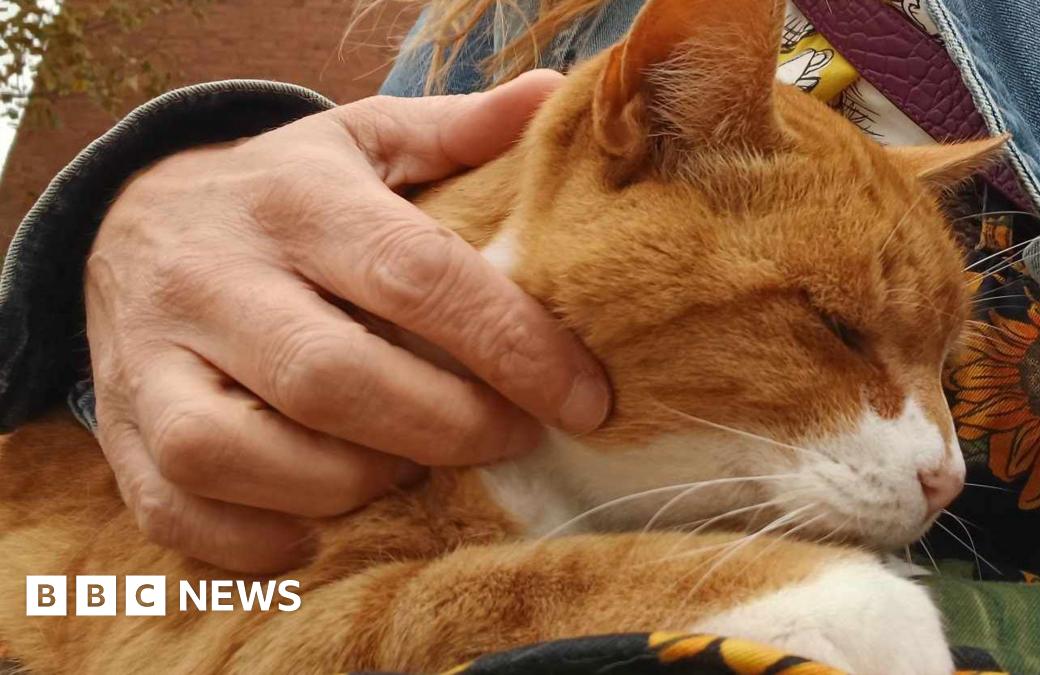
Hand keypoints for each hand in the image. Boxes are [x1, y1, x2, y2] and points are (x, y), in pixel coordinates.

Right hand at [85, 70, 609, 572]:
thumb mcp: (364, 140)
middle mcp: (213, 276)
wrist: (131, 220)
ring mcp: (152, 357)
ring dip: (348, 485)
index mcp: (295, 200)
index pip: (416, 277)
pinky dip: (255, 542)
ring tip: (410, 470)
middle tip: (512, 437)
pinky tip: (319, 526)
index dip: (512, 345)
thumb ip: (458, 129)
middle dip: (446, 427)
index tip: (585, 398)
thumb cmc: (283, 192)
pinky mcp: (120, 425)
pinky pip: (175, 511)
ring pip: (239, 454)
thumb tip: (552, 98)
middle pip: (333, 377)